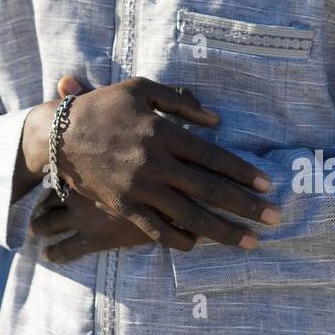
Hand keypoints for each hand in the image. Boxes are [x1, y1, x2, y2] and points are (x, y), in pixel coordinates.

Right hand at [48, 74, 278, 251]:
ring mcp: (140, 189)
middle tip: (275, 219)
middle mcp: (156, 164)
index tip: (268, 185)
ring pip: (190, 216)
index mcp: (164, 133)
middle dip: (246, 207)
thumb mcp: (142, 89)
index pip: (214, 157)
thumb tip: (217, 120)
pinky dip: (181, 240)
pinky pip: (157, 230)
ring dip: (223, 231)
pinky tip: (200, 245)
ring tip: (250, 242)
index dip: (244, 173)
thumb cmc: (103, 106)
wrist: (59, 135)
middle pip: (210, 189)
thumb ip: (180, 101)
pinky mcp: (124, 207)